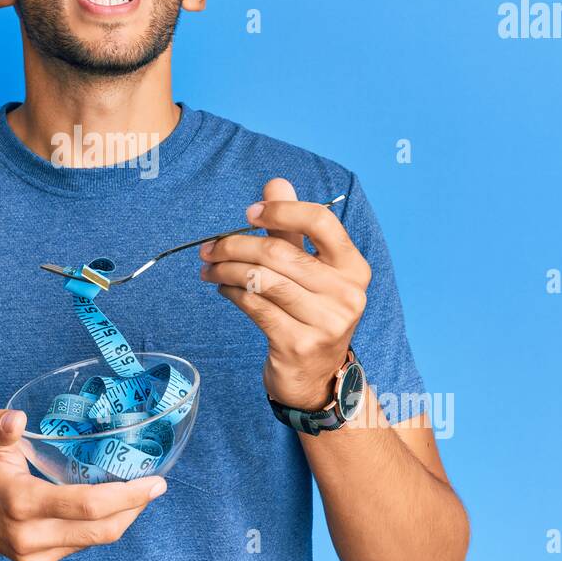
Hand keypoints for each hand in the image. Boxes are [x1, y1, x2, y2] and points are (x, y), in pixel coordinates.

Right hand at [0, 408, 166, 560]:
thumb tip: (18, 420)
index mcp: (21, 502)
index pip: (86, 506)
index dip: (126, 496)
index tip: (155, 482)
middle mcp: (29, 535)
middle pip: (100, 530)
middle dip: (135, 508)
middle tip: (156, 485)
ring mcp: (34, 555)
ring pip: (94, 541)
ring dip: (122, 518)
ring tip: (138, 493)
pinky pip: (81, 547)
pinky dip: (101, 527)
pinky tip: (111, 508)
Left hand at [199, 177, 370, 410]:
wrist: (315, 377)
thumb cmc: (310, 314)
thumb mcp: (308, 269)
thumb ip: (291, 228)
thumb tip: (276, 183)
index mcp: (353, 267)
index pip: (321, 221)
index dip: (281, 211)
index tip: (249, 214)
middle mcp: (347, 293)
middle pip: (279, 252)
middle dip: (235, 245)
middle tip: (209, 247)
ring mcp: (326, 322)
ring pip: (261, 280)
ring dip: (225, 269)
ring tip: (208, 267)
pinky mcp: (298, 343)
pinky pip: (254, 306)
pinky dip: (230, 292)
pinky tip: (221, 287)